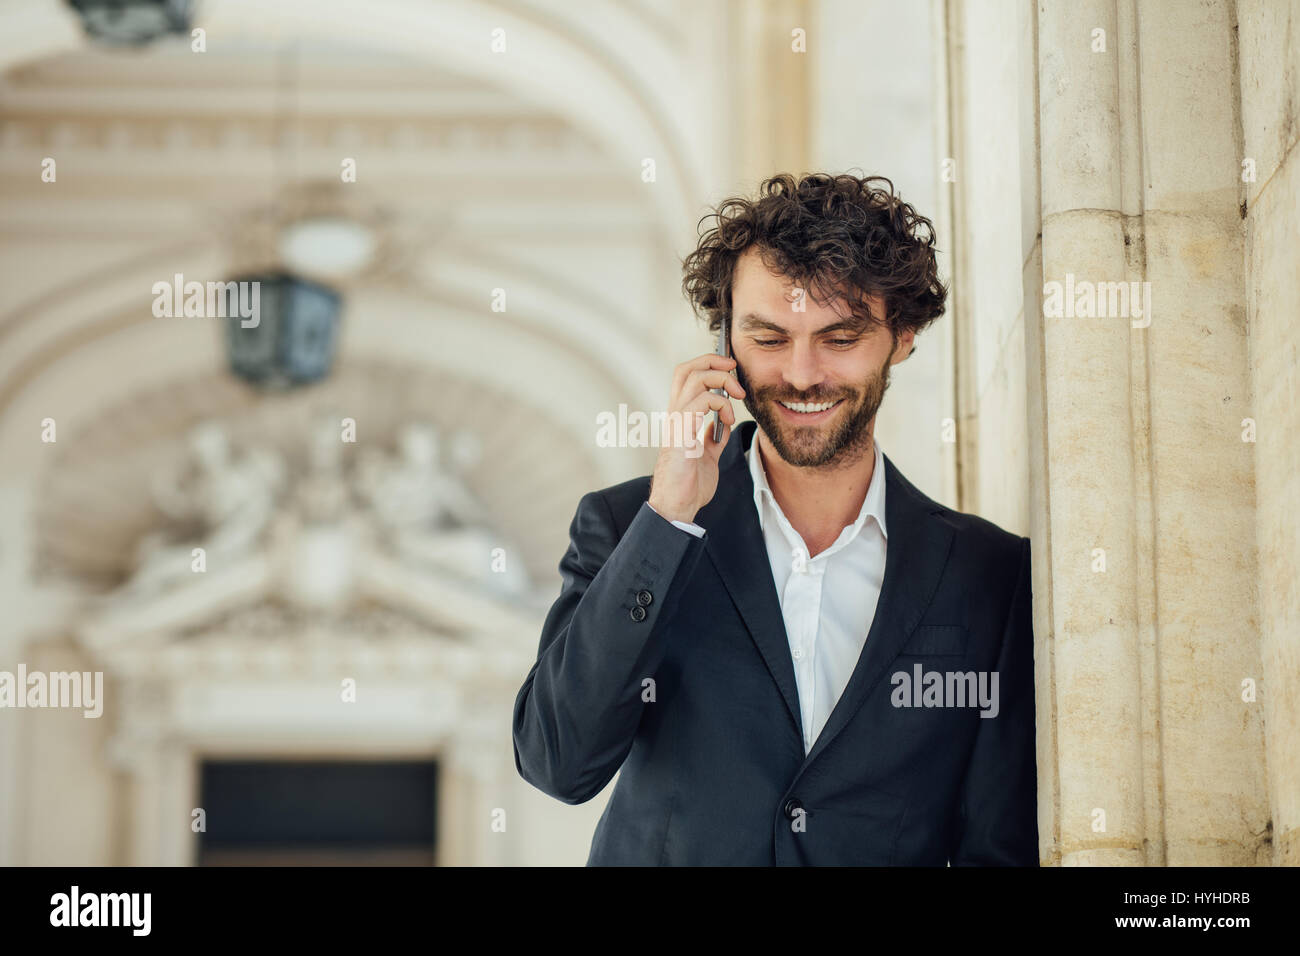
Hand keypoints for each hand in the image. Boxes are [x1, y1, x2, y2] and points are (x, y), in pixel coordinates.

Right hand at [648, 353, 744, 523]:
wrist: (678, 507)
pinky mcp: (682, 433)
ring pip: (694, 379)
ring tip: (736, 397)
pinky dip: (721, 405)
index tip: (730, 370)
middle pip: (687, 369)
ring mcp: (677, 422)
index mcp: (680, 418)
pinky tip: (728, 421)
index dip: (707, 364)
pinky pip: (701, 402)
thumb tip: (720, 426)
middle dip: (713, 361)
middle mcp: (675, 415)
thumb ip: (711, 439)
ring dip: (721, 381)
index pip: (686, 376)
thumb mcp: (707, 456)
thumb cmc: (689, 485)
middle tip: (735, 371)